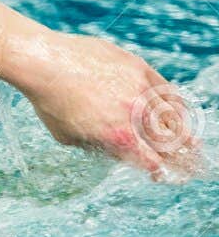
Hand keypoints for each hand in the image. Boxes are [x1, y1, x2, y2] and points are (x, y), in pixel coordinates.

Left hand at [17, 32, 203, 179]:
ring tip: (191, 143)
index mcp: (116, 135)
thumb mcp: (68, 136)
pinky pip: (165, 88)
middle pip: (167, 139)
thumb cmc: (50, 102)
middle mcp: (133, 113)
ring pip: (171, 114)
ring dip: (183, 131)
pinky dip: (175, 103)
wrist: (45, 62)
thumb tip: (115, 152)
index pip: (148, 159)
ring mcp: (140, 88)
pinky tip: (179, 112)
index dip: (157, 170)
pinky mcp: (139, 67)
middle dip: (179, 154)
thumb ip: (95, 145)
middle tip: (188, 162)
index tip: (160, 174)